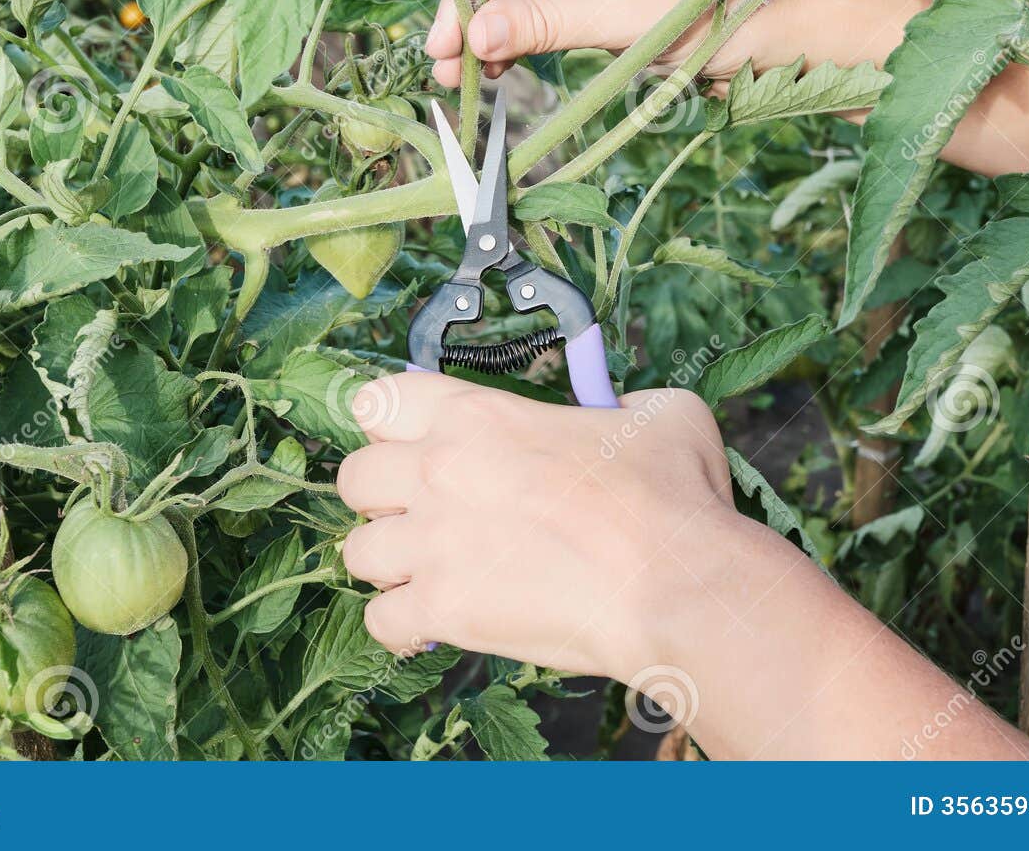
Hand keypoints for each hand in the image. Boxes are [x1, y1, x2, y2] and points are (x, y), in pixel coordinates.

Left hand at [336, 373, 734, 681]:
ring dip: (388, 564)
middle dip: (379, 498)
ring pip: (356, 552)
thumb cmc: (673, 497)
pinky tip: (434, 625)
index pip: (378, 402)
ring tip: (428, 573)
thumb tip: (612, 413)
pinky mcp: (443, 609)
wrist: (675, 584)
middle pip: (352, 478)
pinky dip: (402, 627)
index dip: (385, 425)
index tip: (407, 445)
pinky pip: (380, 621)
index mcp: (479, 415)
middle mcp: (441, 471)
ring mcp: (435, 543)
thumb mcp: (658, 414)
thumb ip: (616, 403)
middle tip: (421, 514)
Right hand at [424, 0, 784, 88]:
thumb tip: (473, 36)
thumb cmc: (721, 8)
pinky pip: (542, 11)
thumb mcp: (625, 16)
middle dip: (474, 14)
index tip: (445, 42)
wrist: (783, 35)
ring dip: (490, 31)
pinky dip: (518, 40)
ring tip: (463, 79)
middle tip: (442, 65)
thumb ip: (545, 23)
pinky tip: (496, 69)